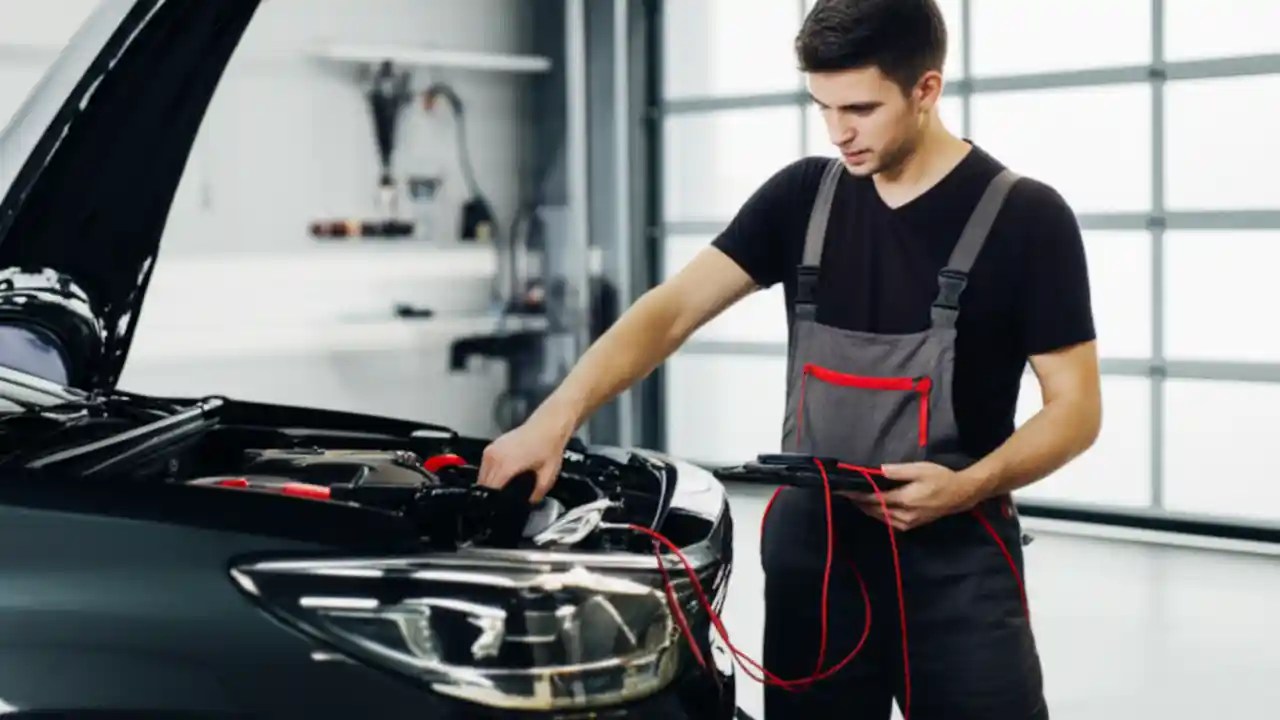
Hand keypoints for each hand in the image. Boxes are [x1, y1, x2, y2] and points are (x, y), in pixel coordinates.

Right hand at [477, 411, 574, 502]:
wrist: (547, 425)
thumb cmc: (549, 446)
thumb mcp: (548, 475)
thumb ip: (537, 493)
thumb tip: (529, 504)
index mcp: (506, 465)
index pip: (491, 491)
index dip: (495, 503)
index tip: (500, 510)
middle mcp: (494, 457)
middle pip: (484, 485)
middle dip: (492, 496)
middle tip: (503, 504)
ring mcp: (490, 451)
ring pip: (482, 477)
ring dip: (489, 486)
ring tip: (502, 493)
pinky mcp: (491, 447)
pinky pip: (484, 467)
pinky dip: (490, 475)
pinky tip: (501, 480)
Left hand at [840, 462, 983, 530]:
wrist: (961, 494)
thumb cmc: (941, 478)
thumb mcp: (920, 469)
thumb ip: (898, 471)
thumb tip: (879, 470)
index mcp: (904, 500)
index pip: (875, 499)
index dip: (858, 495)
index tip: (845, 490)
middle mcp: (904, 515)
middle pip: (875, 510)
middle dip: (860, 503)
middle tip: (847, 494)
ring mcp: (909, 523)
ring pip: (882, 518)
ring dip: (868, 510)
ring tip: (856, 500)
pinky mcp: (912, 525)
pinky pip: (890, 522)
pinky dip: (879, 515)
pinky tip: (874, 508)